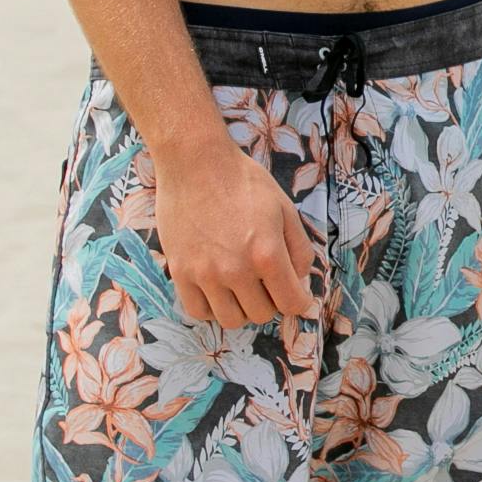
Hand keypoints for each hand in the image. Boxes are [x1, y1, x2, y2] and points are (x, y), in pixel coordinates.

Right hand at [144, 134, 320, 326]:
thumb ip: (299, 249)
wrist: (195, 162)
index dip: (299, 303)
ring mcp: (205, 273)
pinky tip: (218, 291)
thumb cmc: (243, 181)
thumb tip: (300, 281)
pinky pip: (198, 311)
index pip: (291, 304)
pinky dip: (212, 309)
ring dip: (242, 308)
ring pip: (231, 320)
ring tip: (243, 288)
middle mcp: (236, 270)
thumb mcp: (284, 209)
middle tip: (267, 283)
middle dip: (271, 302)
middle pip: (261, 315)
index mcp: (267, 253)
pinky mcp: (180, 271)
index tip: (297, 296)